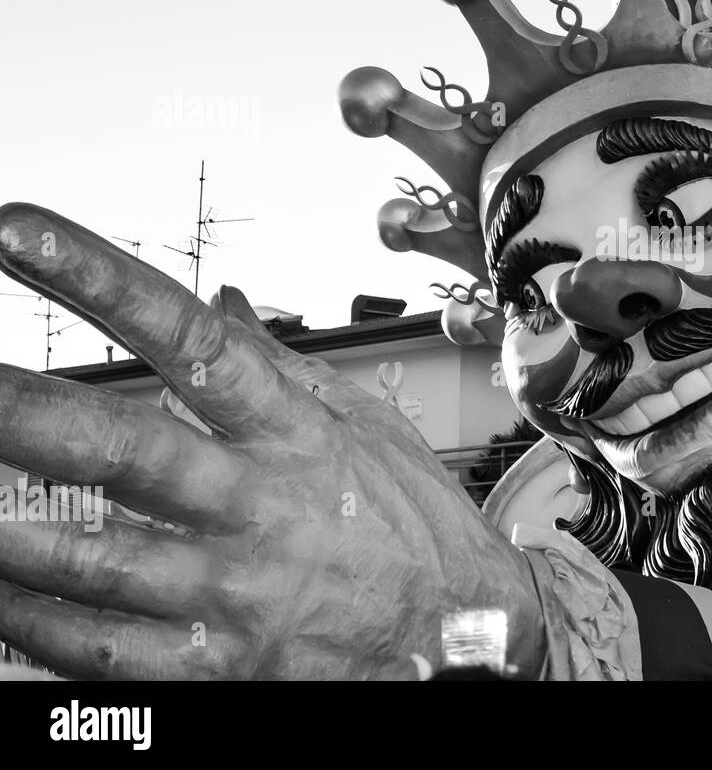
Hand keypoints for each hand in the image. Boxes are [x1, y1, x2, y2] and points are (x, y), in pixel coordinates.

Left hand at [0, 204, 544, 678]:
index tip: (24, 234)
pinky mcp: (223, 670)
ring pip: (91, 562)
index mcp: (296, 434)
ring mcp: (238, 594)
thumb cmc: (418, 524)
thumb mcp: (368, 425)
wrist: (472, 639)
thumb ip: (282, 365)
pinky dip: (31, 626)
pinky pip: (103, 655)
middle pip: (123, 450)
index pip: (192, 341)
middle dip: (22, 412)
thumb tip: (220, 299)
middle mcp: (261, 506)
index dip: (106, 283)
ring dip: (3, 534)